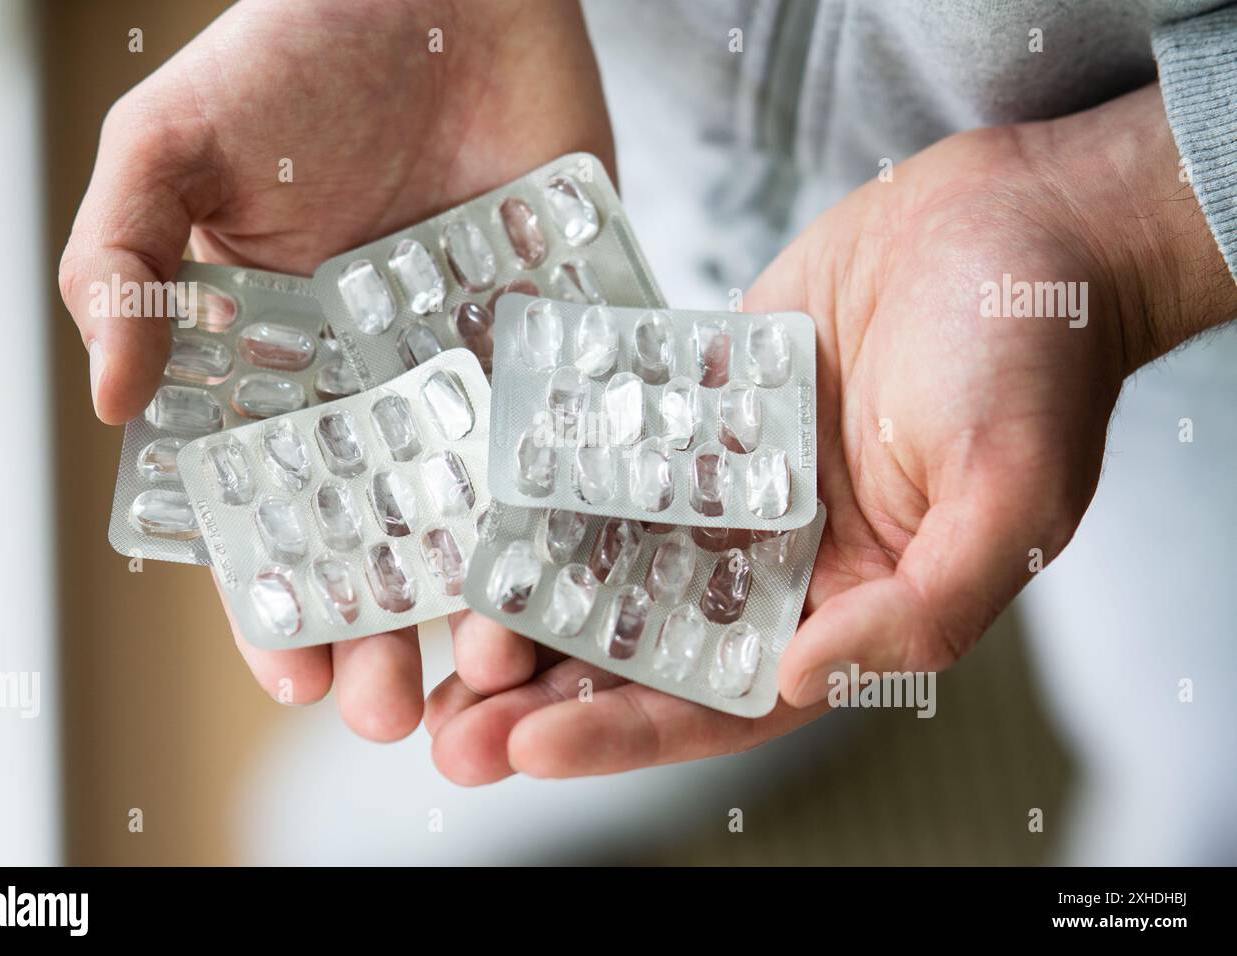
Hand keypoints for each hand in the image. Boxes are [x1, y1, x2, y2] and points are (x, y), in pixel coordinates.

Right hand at [59, 0, 611, 737]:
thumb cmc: (292, 54)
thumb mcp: (171, 150)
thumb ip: (125, 268)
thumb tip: (109, 404)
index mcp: (285, 374)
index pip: (278, 516)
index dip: (280, 600)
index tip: (296, 675)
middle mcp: (383, 391)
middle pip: (386, 542)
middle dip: (387, 632)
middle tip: (399, 714)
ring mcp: (479, 371)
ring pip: (485, 516)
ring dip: (486, 603)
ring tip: (495, 671)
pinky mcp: (565, 338)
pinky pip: (576, 440)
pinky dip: (582, 512)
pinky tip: (583, 575)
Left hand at [424, 83, 1236, 782]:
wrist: (1016, 226)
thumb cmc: (1035, 363)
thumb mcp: (1007, 498)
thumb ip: (918, 608)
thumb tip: (803, 677)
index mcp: (845, 604)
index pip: (722, 698)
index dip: (625, 733)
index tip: (530, 747)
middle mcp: (777, 554)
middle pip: (645, 645)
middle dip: (549, 691)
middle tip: (450, 726)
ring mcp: (732, 478)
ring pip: (611, 557)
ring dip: (530, 599)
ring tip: (444, 632)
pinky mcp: (702, 400)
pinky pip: (613, 450)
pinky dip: (551, 481)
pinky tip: (480, 504)